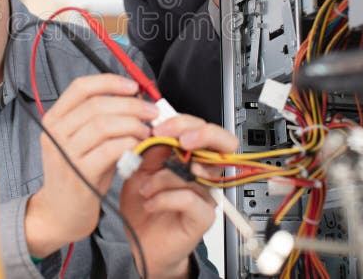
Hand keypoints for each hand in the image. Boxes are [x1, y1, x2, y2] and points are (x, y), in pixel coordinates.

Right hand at [25, 74, 158, 257]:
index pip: (80, 87)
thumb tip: (138, 99)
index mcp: (54, 118)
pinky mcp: (79, 173)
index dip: (110, 82)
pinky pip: (110, 149)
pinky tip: (138, 147)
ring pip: (104, 124)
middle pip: (97, 105)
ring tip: (147, 131)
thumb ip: (103, 119)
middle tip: (152, 112)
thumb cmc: (80, 172)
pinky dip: (129, 144)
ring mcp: (64, 153)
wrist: (60, 214)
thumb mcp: (84, 141)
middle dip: (131, 105)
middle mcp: (54, 133)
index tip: (133, 86)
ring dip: (133, 124)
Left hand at [120, 115, 238, 277]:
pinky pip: (189, 197)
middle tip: (178, 141)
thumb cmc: (143, 203)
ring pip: (197, 170)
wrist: (139, 241)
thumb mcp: (140, 168)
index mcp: (191, 155)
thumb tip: (154, 125)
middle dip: (200, 134)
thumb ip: (150, 147)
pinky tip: (150, 204)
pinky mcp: (204, 216)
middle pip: (224, 142)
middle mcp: (204, 172)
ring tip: (144, 188)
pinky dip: (163, 198)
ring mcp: (208, 194)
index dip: (184, 122)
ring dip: (162, 178)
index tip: (158, 128)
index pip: (203, 128)